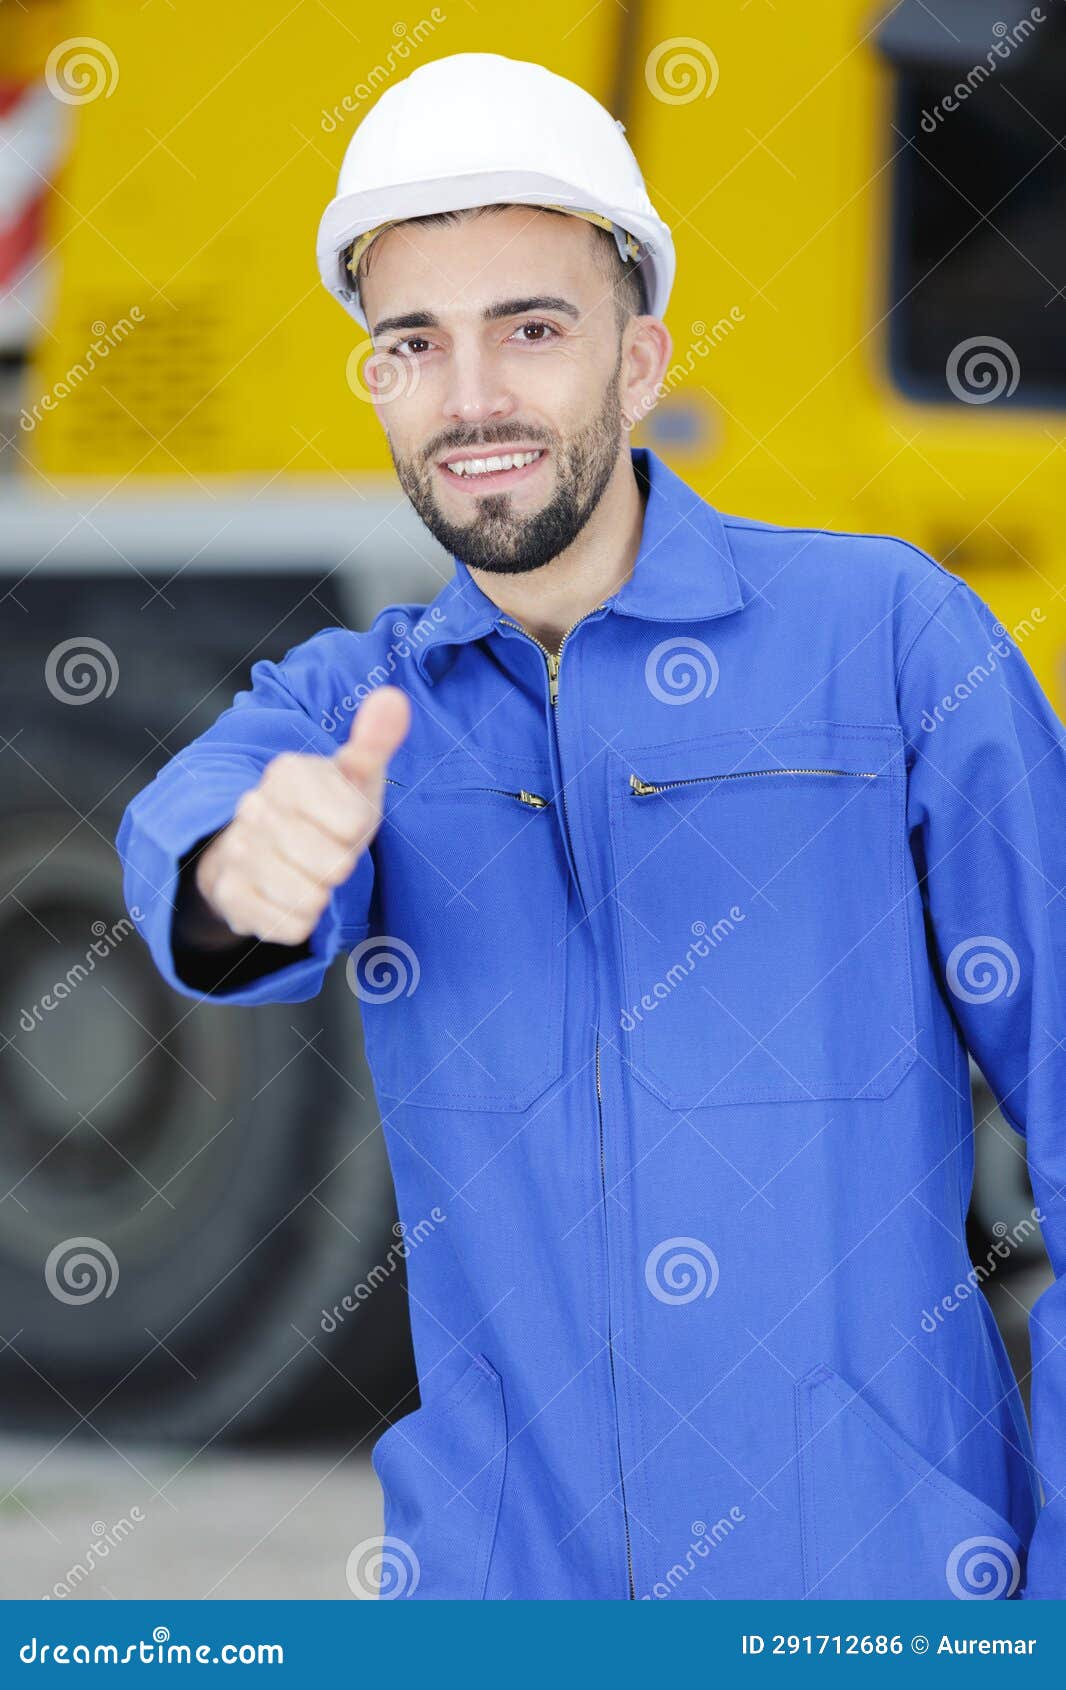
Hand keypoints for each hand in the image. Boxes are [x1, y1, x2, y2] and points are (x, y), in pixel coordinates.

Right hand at [193, 685, 410, 946]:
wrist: (262, 853)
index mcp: (287, 772)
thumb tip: (393, 697)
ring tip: (305, 873)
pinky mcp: (228, 895)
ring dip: (320, 895)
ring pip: (311, 898)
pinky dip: (297, 920)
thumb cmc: (323, 813)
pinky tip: (285, 897)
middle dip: (339, 865)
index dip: (357, 831)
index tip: (341, 823)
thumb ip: (376, 739)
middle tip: (324, 851)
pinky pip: (288, 925)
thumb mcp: (355, 777)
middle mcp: (253, 807)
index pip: (353, 823)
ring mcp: (236, 852)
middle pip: (334, 865)